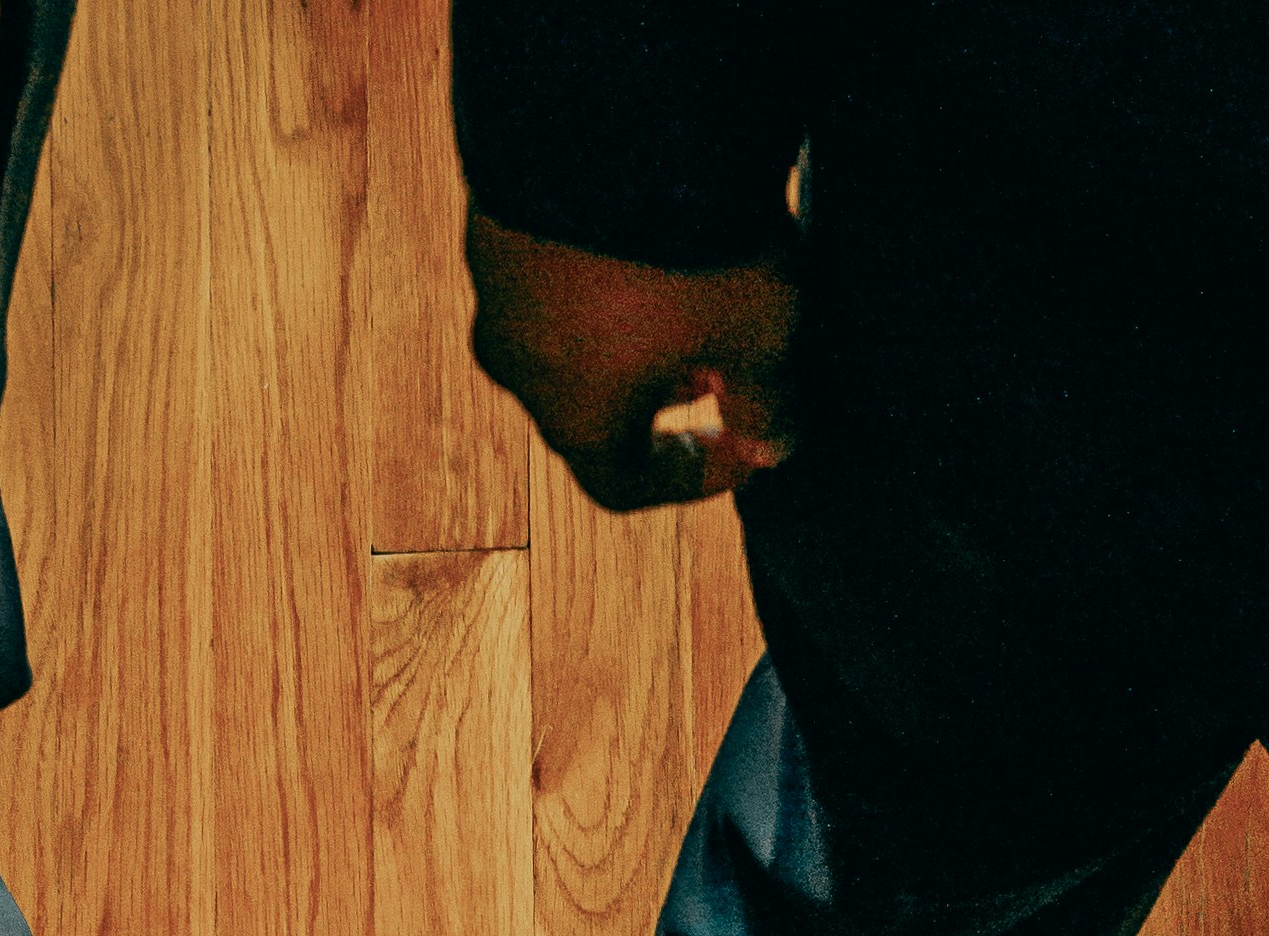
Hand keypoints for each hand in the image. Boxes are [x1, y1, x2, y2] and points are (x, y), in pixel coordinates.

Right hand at [466, 216, 798, 512]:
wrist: (606, 116)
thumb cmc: (687, 246)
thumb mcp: (759, 327)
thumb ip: (768, 397)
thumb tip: (775, 445)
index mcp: (578, 421)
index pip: (625, 486)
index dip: (693, 478)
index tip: (744, 447)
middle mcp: (523, 373)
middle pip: (592, 411)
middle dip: (658, 397)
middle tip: (718, 363)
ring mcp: (498, 294)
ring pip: (565, 338)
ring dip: (622, 332)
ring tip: (679, 288)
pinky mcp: (492, 223)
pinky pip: (548, 268)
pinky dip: (594, 270)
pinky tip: (637, 230)